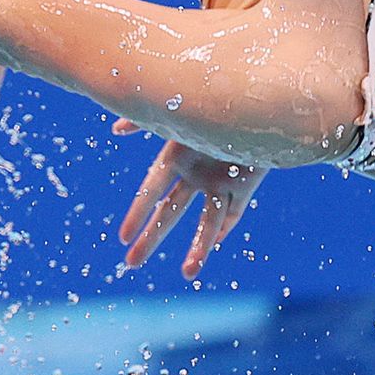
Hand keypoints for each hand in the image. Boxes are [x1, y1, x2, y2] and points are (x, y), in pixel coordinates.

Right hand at [113, 118, 265, 278]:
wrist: (260, 102)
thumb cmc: (215, 101)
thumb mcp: (176, 109)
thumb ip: (145, 120)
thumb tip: (114, 130)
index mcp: (175, 156)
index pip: (150, 191)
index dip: (137, 213)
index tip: (123, 238)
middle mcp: (195, 173)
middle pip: (169, 213)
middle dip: (151, 238)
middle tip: (131, 263)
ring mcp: (219, 182)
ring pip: (205, 220)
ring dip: (197, 246)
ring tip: (187, 273)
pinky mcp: (245, 186)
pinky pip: (234, 213)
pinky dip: (225, 229)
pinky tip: (215, 245)